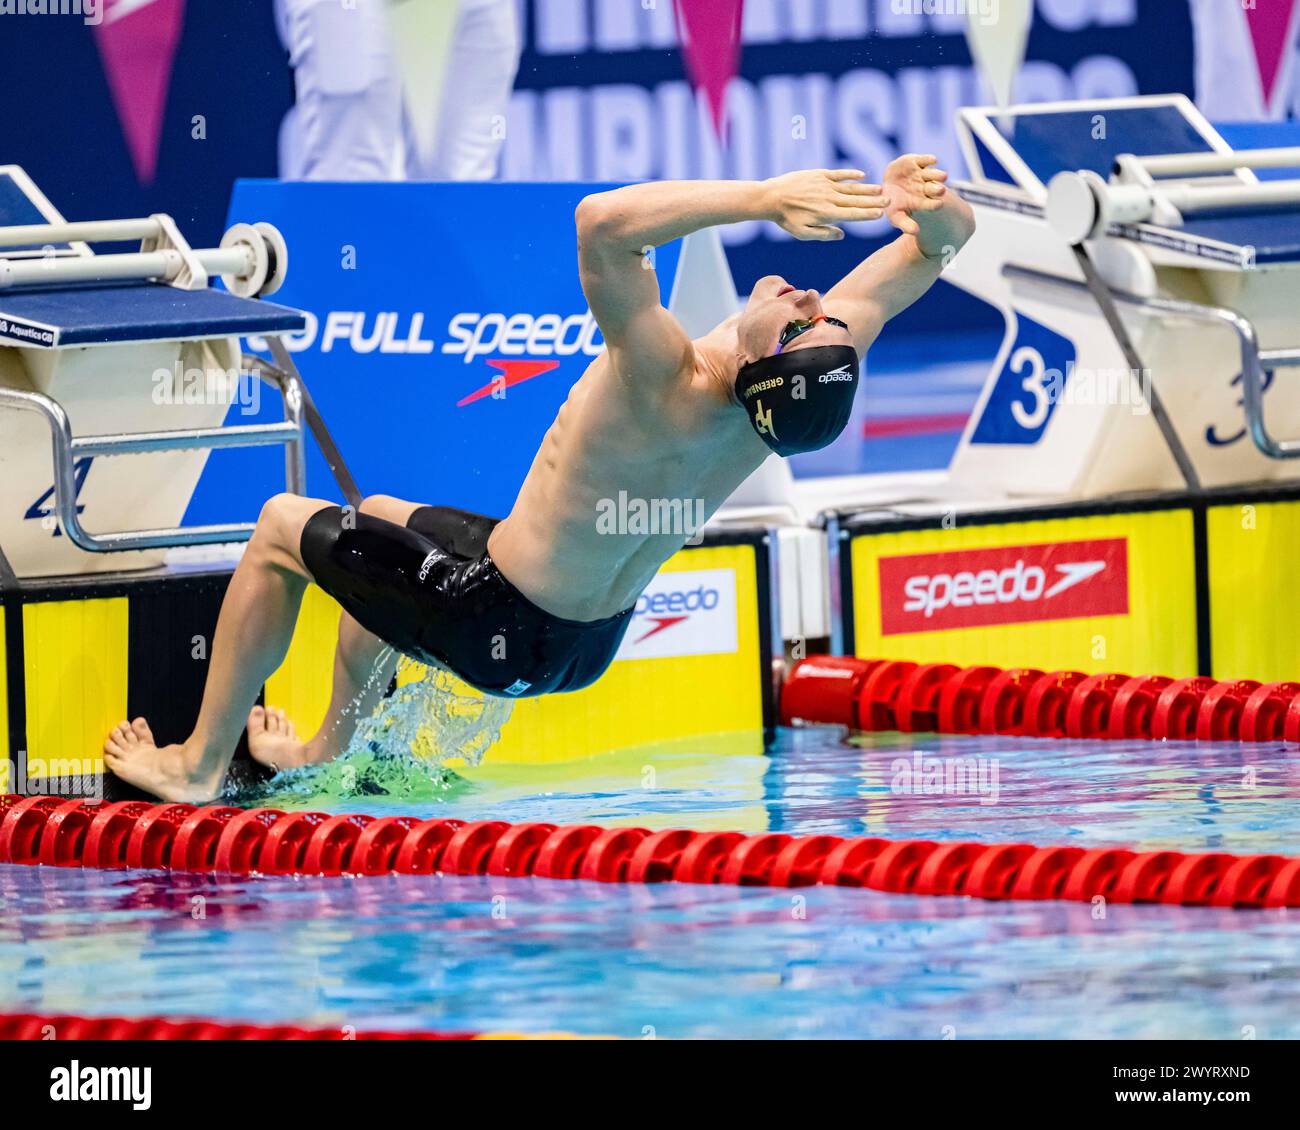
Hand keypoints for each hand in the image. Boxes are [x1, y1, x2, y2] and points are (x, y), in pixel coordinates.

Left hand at [762, 169, 887, 240]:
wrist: (771, 197)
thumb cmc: (786, 219)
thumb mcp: (803, 233)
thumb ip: (824, 235)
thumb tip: (842, 234)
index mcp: (827, 214)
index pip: (853, 214)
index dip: (868, 214)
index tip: (881, 214)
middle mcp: (829, 198)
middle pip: (856, 200)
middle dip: (874, 200)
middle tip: (890, 200)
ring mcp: (825, 185)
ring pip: (850, 187)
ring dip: (867, 188)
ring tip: (881, 189)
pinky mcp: (819, 174)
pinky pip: (838, 174)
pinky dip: (850, 174)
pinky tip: (862, 175)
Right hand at [882, 154, 948, 235]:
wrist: (887, 186)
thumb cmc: (893, 205)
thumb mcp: (895, 216)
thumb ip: (905, 224)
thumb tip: (915, 232)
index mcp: (921, 201)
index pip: (930, 204)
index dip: (934, 204)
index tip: (939, 205)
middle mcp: (924, 187)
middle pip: (933, 188)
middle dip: (937, 189)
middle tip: (942, 191)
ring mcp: (921, 174)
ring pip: (931, 174)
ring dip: (937, 175)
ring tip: (944, 176)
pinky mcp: (915, 162)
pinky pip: (924, 160)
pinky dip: (929, 159)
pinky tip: (934, 160)